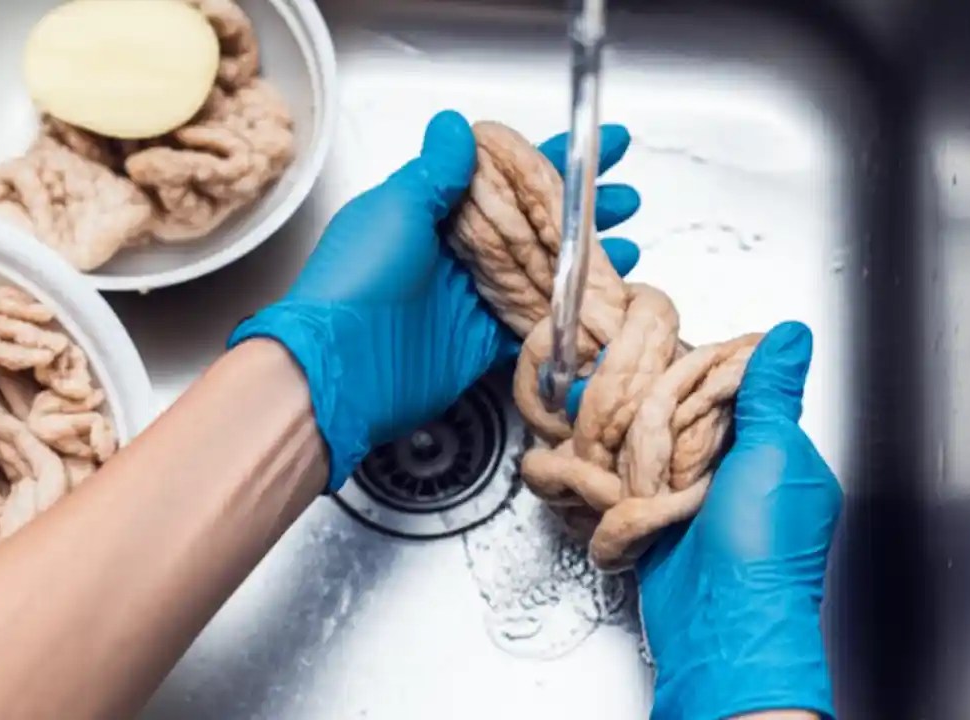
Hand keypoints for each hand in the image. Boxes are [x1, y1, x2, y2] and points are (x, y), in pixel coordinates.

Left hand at [229, 110, 641, 489]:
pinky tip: (600, 298)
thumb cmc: (357, 282)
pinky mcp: (480, 342)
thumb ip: (436, 172)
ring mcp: (469, 298)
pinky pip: (532, 320)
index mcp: (431, 211)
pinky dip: (567, 309)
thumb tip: (457, 127)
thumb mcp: (397, 209)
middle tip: (624, 198)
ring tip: (628, 245)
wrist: (341, 368)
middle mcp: (454, 251)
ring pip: (540, 269)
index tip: (599, 146)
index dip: (552, 159)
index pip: (503, 174)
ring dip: (584, 257)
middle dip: (581, 209)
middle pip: (531, 222)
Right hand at [637, 322, 841, 719]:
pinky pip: (642, 486)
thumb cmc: (762, 547)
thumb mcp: (774, 452)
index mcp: (783, 458)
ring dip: (644, 440)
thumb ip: (773, 392)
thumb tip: (790, 335)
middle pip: (699, 420)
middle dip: (669, 406)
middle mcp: (744, 479)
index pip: (744, 396)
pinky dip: (626, 472)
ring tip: (617, 418)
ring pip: (667, 450)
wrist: (719, 623)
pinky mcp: (666, 526)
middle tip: (639, 389)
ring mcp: (703, 504)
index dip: (710, 374)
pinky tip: (609, 454)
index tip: (681, 354)